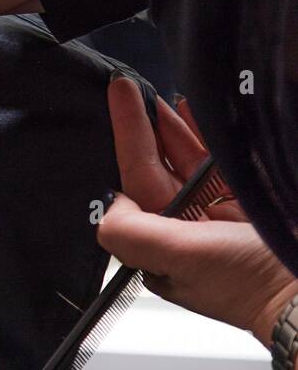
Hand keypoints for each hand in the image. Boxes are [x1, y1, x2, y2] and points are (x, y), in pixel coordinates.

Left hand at [97, 77, 297, 346]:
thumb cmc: (250, 284)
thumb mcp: (177, 259)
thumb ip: (131, 232)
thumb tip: (112, 204)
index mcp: (164, 245)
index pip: (136, 180)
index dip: (128, 137)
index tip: (118, 96)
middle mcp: (190, 230)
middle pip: (161, 166)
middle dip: (148, 127)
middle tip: (130, 85)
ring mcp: (225, 216)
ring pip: (193, 162)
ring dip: (178, 127)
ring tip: (163, 95)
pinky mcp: (257, 206)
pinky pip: (229, 165)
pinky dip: (216, 139)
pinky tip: (203, 115)